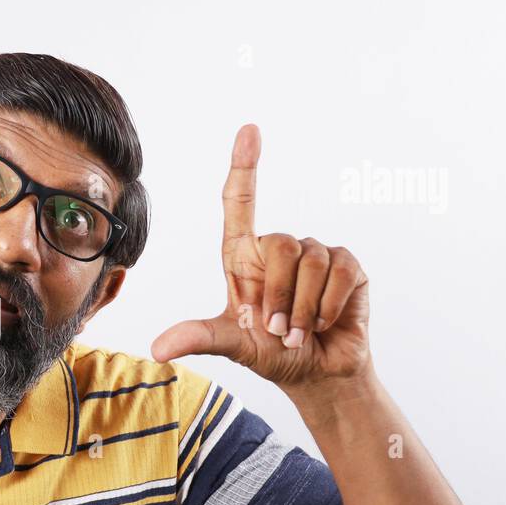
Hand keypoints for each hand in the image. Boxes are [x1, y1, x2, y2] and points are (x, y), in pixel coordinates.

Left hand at [150, 124, 370, 388]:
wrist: (316, 374)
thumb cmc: (269, 353)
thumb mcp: (230, 346)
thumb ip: (197, 339)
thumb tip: (157, 350)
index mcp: (244, 258)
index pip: (240, 203)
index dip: (244, 166)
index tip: (249, 130)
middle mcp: (278, 249)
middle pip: (279, 243)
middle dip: (278, 295)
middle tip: (276, 328)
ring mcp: (315, 254)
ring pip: (310, 260)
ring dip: (303, 307)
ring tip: (298, 330)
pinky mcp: (348, 266)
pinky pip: (340, 271)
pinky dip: (328, 305)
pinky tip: (323, 323)